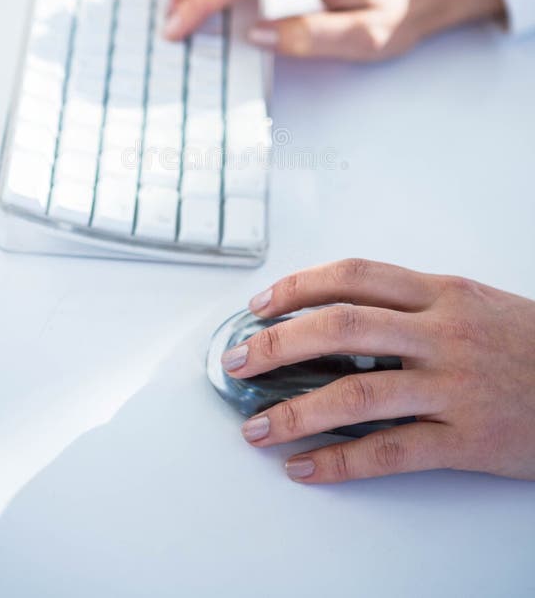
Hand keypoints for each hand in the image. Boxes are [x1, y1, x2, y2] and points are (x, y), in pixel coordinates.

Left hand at [220, 259, 534, 482]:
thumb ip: (413, 302)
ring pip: (356, 392)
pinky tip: (306, 467)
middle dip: (277, 344)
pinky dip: (340, 462)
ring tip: (256, 427)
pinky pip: (390, 451)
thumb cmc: (529, 342)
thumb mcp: (473, 302)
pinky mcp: (465, 440)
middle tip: (238, 361)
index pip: (354, 276)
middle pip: (341, 327)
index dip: (298, 286)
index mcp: (441, 293)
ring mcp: (452, 387)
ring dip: (295, 412)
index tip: (260, 303)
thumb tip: (340, 310)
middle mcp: (441, 333)